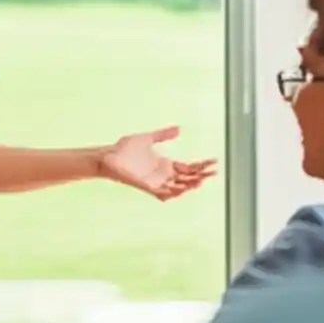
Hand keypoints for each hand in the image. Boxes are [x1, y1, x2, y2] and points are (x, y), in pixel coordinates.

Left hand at [99, 126, 216, 200]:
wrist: (108, 155)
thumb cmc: (125, 148)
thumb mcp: (148, 138)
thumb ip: (163, 134)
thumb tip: (179, 129)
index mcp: (165, 164)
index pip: (189, 167)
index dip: (201, 165)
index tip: (214, 161)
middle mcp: (163, 174)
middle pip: (187, 178)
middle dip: (201, 176)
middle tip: (214, 172)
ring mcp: (156, 181)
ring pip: (179, 188)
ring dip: (190, 185)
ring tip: (201, 180)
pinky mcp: (147, 186)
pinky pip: (163, 193)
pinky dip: (173, 193)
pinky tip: (183, 189)